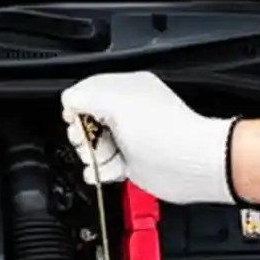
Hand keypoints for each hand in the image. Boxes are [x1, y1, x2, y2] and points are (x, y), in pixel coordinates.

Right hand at [61, 71, 237, 203]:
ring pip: (92, 147)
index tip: (79, 123)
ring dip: (92, 156)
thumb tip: (68, 103)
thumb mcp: (115, 102)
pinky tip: (108, 170)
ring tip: (106, 158)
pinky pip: (103, 166)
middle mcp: (127, 111)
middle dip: (83, 135)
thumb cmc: (165, 132)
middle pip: (84, 122)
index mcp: (124, 88)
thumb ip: (84, 96)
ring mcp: (129, 137)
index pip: (83, 93)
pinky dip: (100, 171)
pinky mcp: (132, 162)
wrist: (191, 165)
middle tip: (91, 141)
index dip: (76, 110)